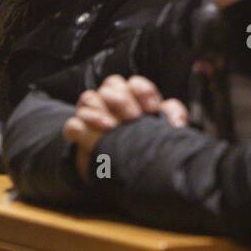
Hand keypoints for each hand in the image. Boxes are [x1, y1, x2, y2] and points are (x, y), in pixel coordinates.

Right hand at [63, 75, 188, 179]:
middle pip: (110, 84)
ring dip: (101, 110)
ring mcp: (91, 113)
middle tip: (133, 117)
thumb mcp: (162, 128)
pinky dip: (84, 125)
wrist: (121, 168)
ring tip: (113, 126)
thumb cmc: (142, 141)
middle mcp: (110, 100)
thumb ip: (173, 116)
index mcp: (132, 96)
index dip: (143, 91)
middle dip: (122, 99)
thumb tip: (177, 122)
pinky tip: (99, 133)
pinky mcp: (79, 131)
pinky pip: (73, 123)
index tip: (152, 109)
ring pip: (89, 97)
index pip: (134, 83)